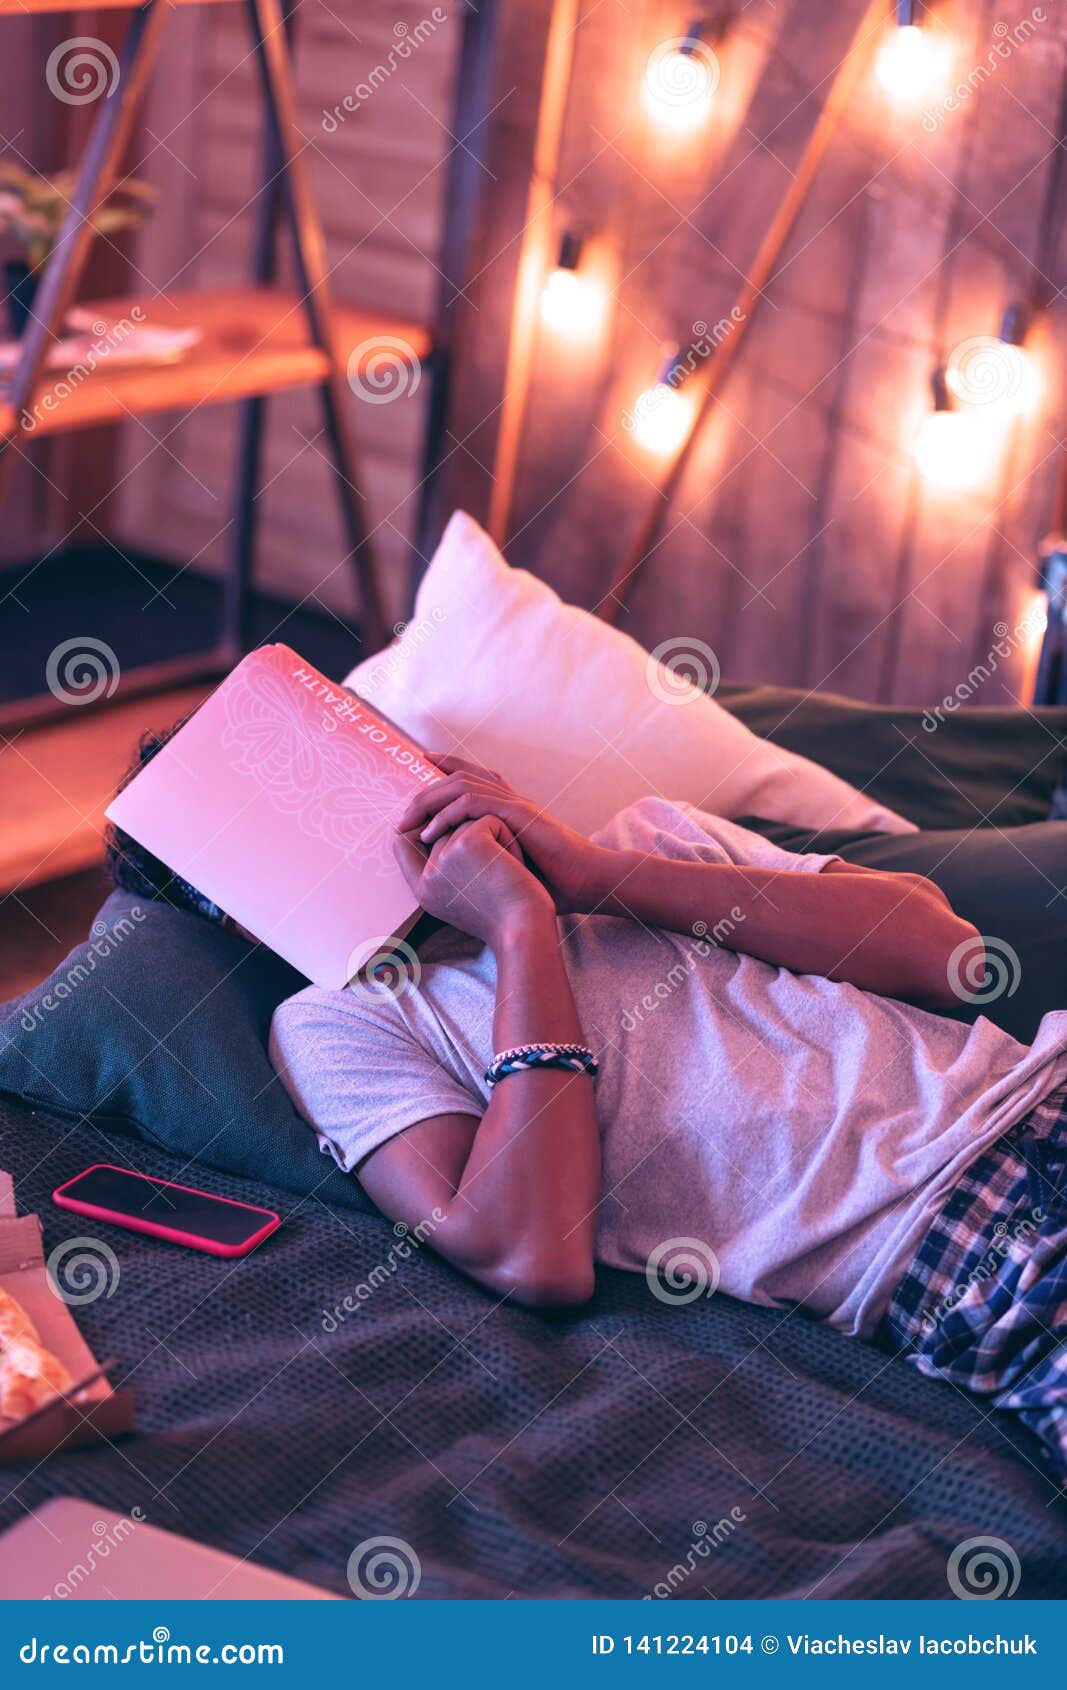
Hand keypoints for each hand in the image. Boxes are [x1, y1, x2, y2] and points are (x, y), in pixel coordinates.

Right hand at [394, 814, 554, 947]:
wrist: (526, 930)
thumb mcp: (464, 896)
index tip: (454, 831)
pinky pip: (488, 820)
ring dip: (494, 837)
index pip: (403, 844)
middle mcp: (428, 876)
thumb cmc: (506, 916)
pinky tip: (514, 862)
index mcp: (422, 890)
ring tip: (506, 869)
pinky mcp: (466, 844)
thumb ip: (447, 869)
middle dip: (474, 836)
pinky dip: (508, 836)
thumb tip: (443, 829)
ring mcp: (444, 858)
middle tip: (497, 870)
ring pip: (466, 821)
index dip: (424, 828)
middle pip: (443, 828)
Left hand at [397, 755, 612, 914]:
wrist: (588, 882)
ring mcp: (514, 804)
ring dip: (429, 801)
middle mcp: (510, 800)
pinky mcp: (518, 815)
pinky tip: (432, 833)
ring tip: (409, 822)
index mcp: (509, 808)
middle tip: (402, 814)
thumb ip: (490, 861)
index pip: (472, 778)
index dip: (444, 770)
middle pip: (460, 776)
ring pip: (461, 786)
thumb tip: (460, 874)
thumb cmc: (555, 881)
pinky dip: (447, 815)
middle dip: (425, 790)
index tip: (416, 777)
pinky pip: (474, 804)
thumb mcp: (513, 868)